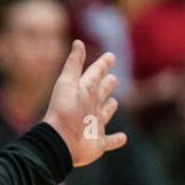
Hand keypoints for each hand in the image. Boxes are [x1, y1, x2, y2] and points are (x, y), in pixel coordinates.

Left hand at [42, 39, 126, 167]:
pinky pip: (110, 141)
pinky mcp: (98, 143)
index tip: (111, 56)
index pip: (95, 74)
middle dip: (106, 85)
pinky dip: (116, 140)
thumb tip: (78, 41)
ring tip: (113, 102)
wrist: (60, 141)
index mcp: (84, 91)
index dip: (102, 65)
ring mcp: (94, 125)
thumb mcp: (69, 82)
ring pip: (104, 114)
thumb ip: (74, 63)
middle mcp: (89, 107)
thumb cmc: (65, 110)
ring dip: (109, 109)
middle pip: (100, 93)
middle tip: (113, 78)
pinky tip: (123, 138)